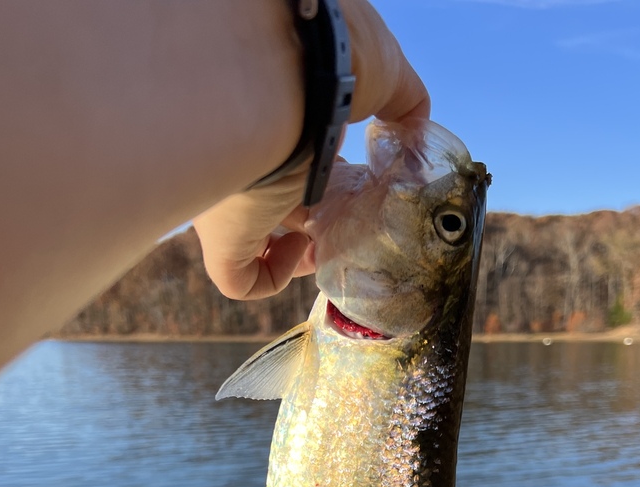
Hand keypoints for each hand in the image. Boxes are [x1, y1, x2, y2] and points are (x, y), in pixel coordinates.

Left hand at [193, 0, 429, 301]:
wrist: (284, 69)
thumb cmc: (330, 55)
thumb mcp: (383, 70)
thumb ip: (404, 100)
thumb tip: (418, 126)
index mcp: (272, 114)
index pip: (290, 154)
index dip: (320, 170)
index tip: (348, 173)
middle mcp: (243, 155)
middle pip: (271, 195)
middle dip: (311, 210)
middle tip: (343, 212)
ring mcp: (228, 197)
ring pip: (251, 238)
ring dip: (298, 247)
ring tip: (331, 238)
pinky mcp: (222, 237)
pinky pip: (236, 279)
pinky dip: (274, 277)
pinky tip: (303, 249)